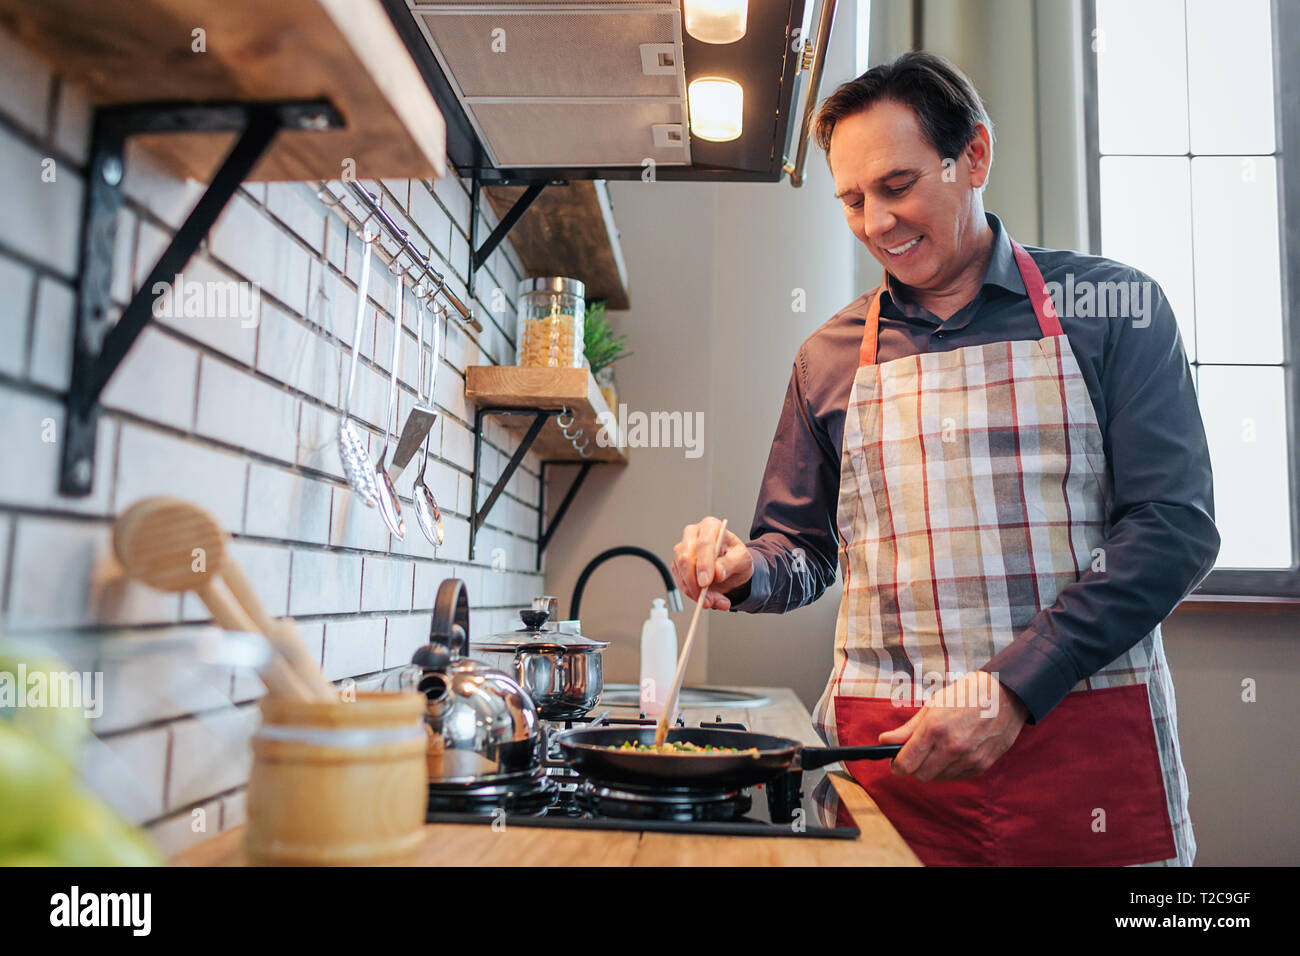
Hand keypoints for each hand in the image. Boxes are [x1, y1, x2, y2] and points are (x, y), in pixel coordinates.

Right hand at [671, 516, 753, 610]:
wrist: (731, 567)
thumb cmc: (736, 558)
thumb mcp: (742, 559)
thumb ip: (731, 564)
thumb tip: (717, 572)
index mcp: (710, 526)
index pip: (704, 543)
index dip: (703, 564)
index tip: (705, 582)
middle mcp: (693, 534)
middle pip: (686, 557)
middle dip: (695, 582)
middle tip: (707, 599)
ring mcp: (683, 549)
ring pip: (680, 571)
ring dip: (694, 591)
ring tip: (713, 602)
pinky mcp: (677, 564)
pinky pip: (680, 581)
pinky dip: (692, 594)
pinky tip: (706, 599)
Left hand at [878, 673, 1029, 781]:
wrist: (1005, 696)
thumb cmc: (966, 696)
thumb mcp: (933, 705)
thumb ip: (907, 729)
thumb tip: (884, 740)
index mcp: (935, 728)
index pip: (906, 763)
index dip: (897, 765)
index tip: (895, 762)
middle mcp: (951, 747)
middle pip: (920, 775)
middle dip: (914, 767)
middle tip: (917, 753)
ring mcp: (968, 758)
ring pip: (938, 778)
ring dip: (933, 768)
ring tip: (940, 748)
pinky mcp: (982, 765)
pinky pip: (957, 777)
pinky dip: (951, 769)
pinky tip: (955, 752)